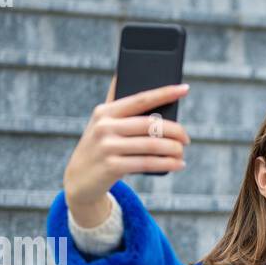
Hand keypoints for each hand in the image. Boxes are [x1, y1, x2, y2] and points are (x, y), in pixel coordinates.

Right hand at [62, 77, 192, 221]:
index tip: (185, 89)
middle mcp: (104, 126)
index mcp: (105, 111)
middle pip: (151, 125)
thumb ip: (120, 108)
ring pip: (152, 145)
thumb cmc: (100, 147)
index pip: (141, 99)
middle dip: (175, 131)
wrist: (78, 179)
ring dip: (174, 150)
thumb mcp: (103, 125)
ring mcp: (107, 147)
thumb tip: (140, 85)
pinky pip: (148, 163)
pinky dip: (167, 164)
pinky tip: (178, 164)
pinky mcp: (112, 167)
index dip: (164, 93)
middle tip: (186, 138)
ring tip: (182, 153)